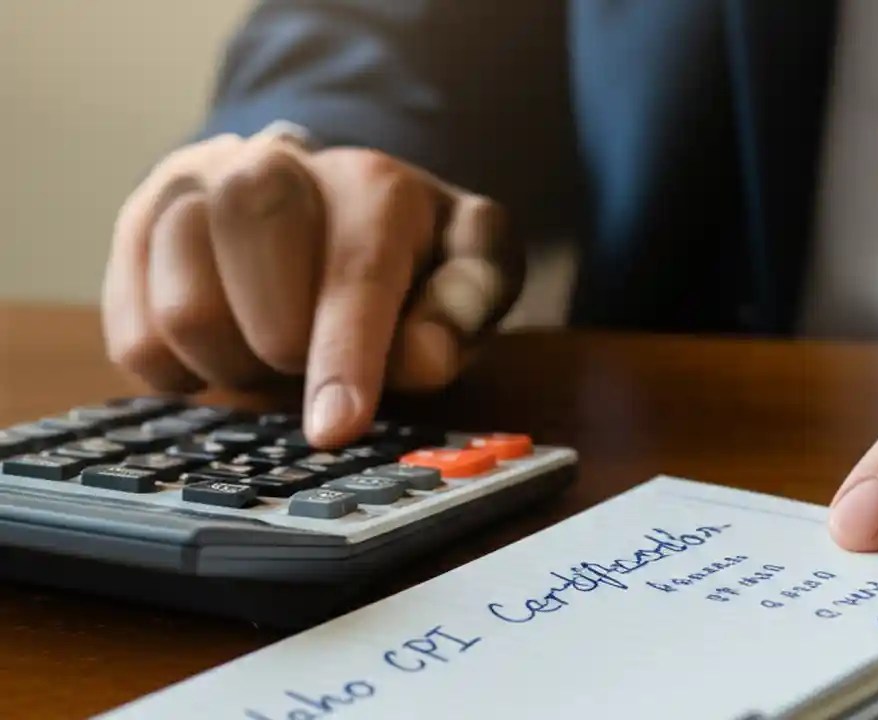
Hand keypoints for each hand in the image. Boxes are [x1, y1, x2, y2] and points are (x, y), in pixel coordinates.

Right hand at [103, 129, 521, 445]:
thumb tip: (424, 359)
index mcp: (373, 184)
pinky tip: (228, 353)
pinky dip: (183, 373)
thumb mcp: (468, 271)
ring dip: (234, 364)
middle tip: (308, 365)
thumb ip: (465, 303)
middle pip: (247, 242)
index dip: (345, 355)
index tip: (336, 426)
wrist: (330, 201)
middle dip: (282, 342)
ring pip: (181, 305)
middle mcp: (275, 165)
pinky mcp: (136, 227)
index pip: (355, 268)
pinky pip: (134, 335)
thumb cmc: (409, 257)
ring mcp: (194, 189)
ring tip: (273, 356)